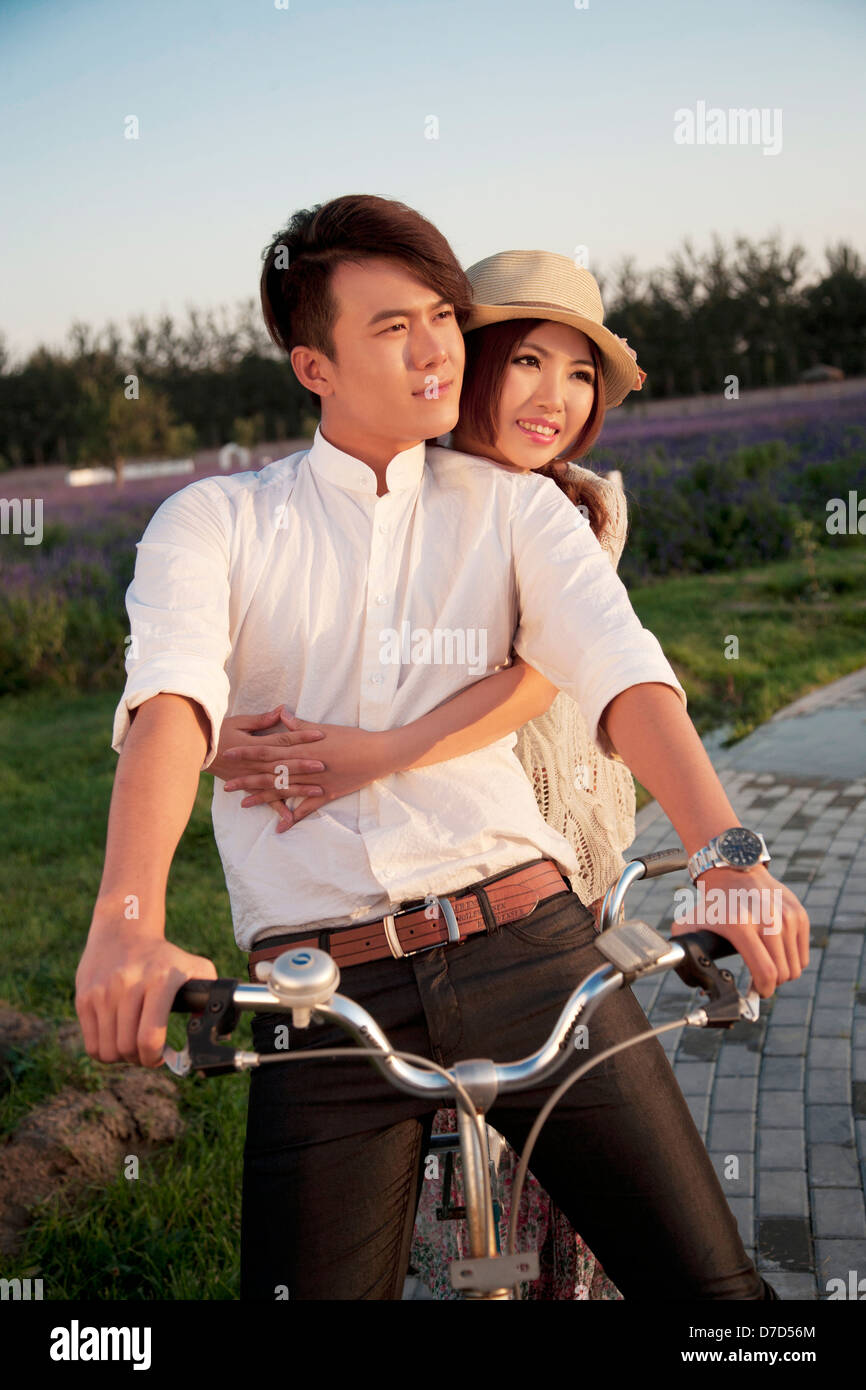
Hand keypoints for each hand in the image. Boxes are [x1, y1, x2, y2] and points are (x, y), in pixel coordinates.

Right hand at [76, 922, 217, 1068]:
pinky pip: (91, 1044)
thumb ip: (208, 997)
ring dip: (121, 1057)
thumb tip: (205, 1029)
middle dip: (140, 1060)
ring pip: (107, 1050)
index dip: (155, 1058)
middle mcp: (128, 985)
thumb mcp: (194, 967)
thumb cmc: (164, 956)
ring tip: (131, 1046)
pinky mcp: (84, 997)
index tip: (161, 1057)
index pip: (150, 1037)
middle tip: (146, 1053)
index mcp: (159, 980)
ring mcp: (102, 991)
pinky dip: (104, 1051)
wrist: (124, 930)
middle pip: (127, 1048)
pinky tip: (116, 1039)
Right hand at [212, 706, 328, 829]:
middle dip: (304, 764)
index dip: (302, 736)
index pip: (283, 739)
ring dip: (298, 788)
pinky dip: (277, 809)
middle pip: (284, 763)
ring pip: (278, 784)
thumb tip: (282, 709)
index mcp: (256, 744)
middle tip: (324, 765)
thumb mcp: (239, 722)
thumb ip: (262, 720)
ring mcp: (252, 777)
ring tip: (318, 791)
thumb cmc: (218, 732)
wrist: (194, 750)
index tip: (320, 734)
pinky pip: (265, 799)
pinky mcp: (248, 786)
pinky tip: (291, 818)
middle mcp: (256, 763)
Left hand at [221, 707, 397, 831]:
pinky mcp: (326, 795)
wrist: (377, 755)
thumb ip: (300, 725)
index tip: (228, 754)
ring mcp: (314, 784)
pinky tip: (280, 828)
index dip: (247, 753)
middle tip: (225, 784)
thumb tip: (282, 714)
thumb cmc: (351, 738)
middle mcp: (304, 767)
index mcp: (302, 748)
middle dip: (247, 779)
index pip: (268, 750)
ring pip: (283, 792)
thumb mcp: (324, 728)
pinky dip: (293, 819)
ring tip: (243, 805)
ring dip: (263, 798)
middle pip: (270, 773)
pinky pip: (306, 810)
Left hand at [670, 865, 809, 998]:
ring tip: (767, 965)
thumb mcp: (692, 923)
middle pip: (783, 974)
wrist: (735, 870)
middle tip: (760, 979)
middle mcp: (768, 920)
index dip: (763, 991)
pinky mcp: (799, 914)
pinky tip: (777, 954)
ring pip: (795, 967)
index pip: (766, 972)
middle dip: (772, 984)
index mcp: (741, 925)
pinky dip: (792, 960)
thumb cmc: (713, 902)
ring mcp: (786, 916)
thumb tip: (688, 976)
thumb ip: (682, 949)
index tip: (757, 992)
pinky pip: (802, 954)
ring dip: (782, 973)